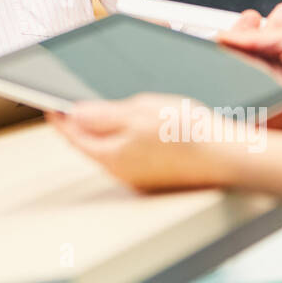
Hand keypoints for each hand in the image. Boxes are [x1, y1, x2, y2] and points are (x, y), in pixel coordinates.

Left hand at [49, 95, 233, 191]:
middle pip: (92, 145)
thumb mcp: (138, 112)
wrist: (229, 156)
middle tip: (74, 106)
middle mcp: (123, 172)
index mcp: (112, 157)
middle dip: (83, 125)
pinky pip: (134, 154)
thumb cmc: (188, 133)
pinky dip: (128, 139)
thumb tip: (75, 114)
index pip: (75, 136)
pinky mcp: (160, 175)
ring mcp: (142, 177)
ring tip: (107, 110)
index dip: (61, 118)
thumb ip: (102, 115)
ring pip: (114, 150)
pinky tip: (139, 126)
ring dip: (106, 131)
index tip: (51, 105)